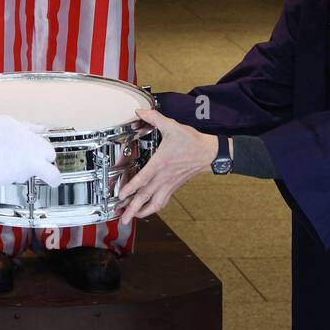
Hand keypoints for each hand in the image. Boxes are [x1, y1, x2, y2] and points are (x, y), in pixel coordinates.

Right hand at [0, 114, 63, 188]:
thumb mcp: (17, 124)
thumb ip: (32, 129)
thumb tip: (40, 128)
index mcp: (37, 150)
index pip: (52, 157)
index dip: (48, 154)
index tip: (45, 153)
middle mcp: (31, 165)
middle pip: (47, 173)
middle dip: (48, 174)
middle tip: (46, 171)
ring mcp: (18, 176)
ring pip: (27, 174)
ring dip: (22, 167)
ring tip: (9, 153)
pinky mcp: (5, 182)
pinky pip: (10, 177)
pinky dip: (7, 171)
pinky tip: (0, 160)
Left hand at [116, 109, 217, 224]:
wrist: (208, 153)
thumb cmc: (191, 141)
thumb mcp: (172, 126)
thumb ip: (154, 118)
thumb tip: (140, 112)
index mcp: (162, 162)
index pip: (143, 178)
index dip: (131, 188)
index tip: (121, 196)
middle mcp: (164, 176)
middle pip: (146, 196)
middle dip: (133, 209)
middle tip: (122, 218)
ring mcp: (169, 184)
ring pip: (155, 203)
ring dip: (142, 212)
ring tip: (131, 218)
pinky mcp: (174, 187)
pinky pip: (163, 201)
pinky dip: (154, 208)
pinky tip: (147, 211)